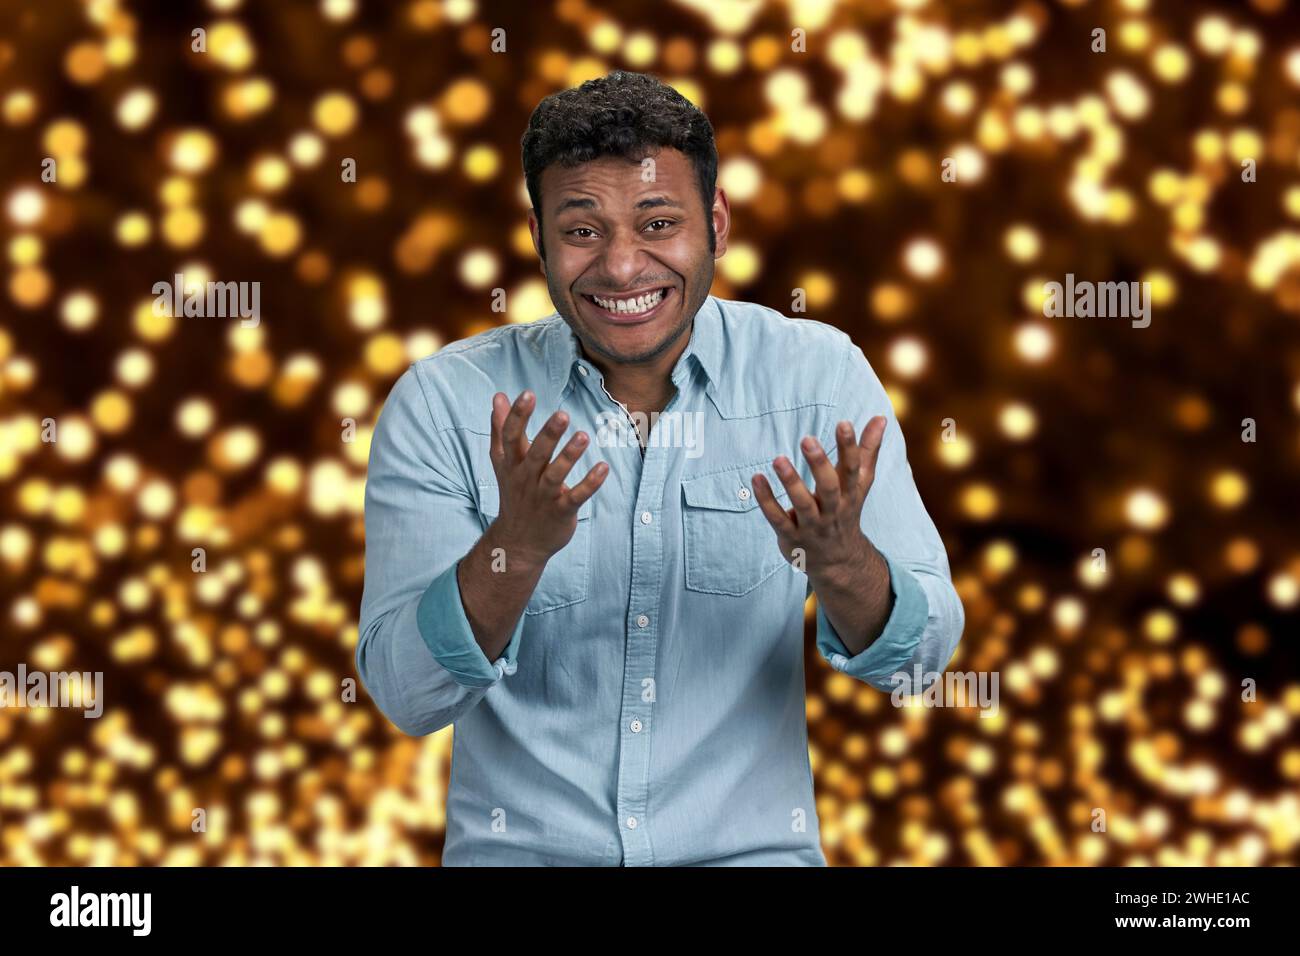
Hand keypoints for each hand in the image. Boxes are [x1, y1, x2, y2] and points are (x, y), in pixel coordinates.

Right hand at [488, 389, 608, 566]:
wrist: (518, 543)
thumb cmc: (514, 494)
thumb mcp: (503, 463)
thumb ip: (501, 429)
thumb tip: (499, 397)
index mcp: (512, 464)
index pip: (511, 437)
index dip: (518, 416)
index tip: (527, 394)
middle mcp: (525, 479)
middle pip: (535, 455)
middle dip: (547, 435)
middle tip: (562, 415)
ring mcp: (543, 497)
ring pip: (555, 475)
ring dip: (569, 457)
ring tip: (584, 436)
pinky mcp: (561, 512)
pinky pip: (576, 497)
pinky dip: (589, 484)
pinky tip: (603, 467)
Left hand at [751, 416, 885, 580]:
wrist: (837, 562)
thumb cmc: (846, 511)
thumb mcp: (860, 483)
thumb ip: (868, 450)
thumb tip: (881, 417)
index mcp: (850, 494)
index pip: (852, 469)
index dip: (850, 447)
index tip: (844, 423)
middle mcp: (833, 510)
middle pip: (829, 487)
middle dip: (819, 464)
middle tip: (807, 439)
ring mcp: (812, 525)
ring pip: (802, 504)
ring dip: (790, 481)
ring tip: (778, 459)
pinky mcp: (792, 536)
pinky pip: (778, 518)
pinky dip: (766, 500)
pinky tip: (757, 478)